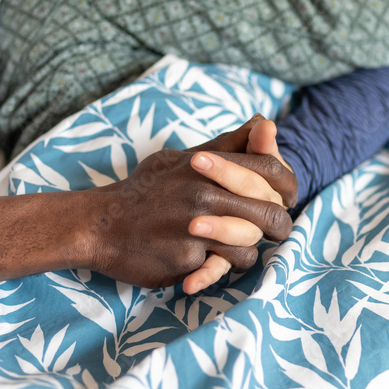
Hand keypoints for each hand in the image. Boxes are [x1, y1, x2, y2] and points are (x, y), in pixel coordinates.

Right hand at [81, 124, 293, 290]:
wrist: (101, 224)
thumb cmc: (144, 190)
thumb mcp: (181, 159)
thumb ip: (224, 146)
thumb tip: (262, 121)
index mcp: (207, 165)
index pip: (270, 170)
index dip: (287, 186)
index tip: (286, 197)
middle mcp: (205, 193)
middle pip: (270, 213)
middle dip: (277, 226)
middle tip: (273, 230)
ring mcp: (197, 227)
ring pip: (251, 244)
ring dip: (249, 248)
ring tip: (236, 246)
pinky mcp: (188, 258)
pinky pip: (224, 267)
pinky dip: (222, 266)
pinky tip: (210, 261)